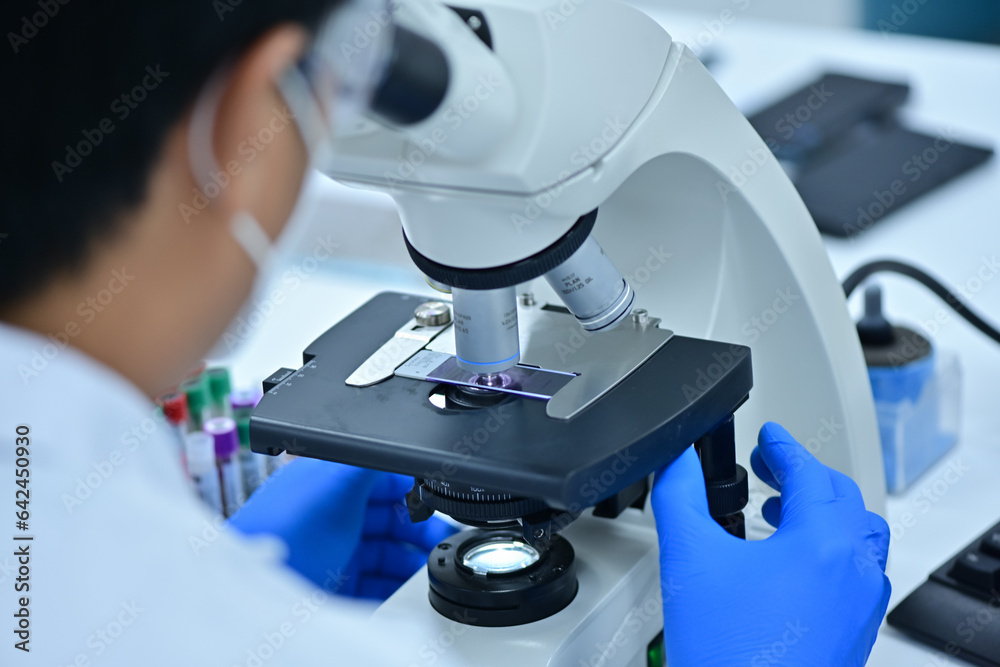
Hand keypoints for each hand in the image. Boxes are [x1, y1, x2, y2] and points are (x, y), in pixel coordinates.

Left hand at [228, 458, 455, 599]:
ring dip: (414, 558)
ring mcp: (336, 550)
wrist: (251, 590)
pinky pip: (379, 583)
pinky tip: (411, 588)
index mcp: (334, 479)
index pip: (387, 477)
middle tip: (444, 541)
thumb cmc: (281, 533)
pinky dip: (399, 585)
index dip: (416, 489)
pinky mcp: (337, 584)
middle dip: (421, 527)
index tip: (442, 503)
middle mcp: (335, 512)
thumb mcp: (334, 482)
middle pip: (392, 516)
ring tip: (434, 565)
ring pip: (388, 550)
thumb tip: (398, 426)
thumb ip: (369, 456)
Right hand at [652, 422, 890, 666]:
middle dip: (803, 474)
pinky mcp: (855, 631)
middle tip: (770, 466)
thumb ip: (678, 495)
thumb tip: (676, 461)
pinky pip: (858, 571)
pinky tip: (793, 563)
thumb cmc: (728, 654)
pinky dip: (832, 548)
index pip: (810, 472)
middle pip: (841, 499)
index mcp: (822, 543)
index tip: (770, 435)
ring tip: (783, 512)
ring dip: (823, 511)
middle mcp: (853, 570)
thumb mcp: (688, 559)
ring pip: (859, 536)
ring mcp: (860, 604)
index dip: (784, 445)